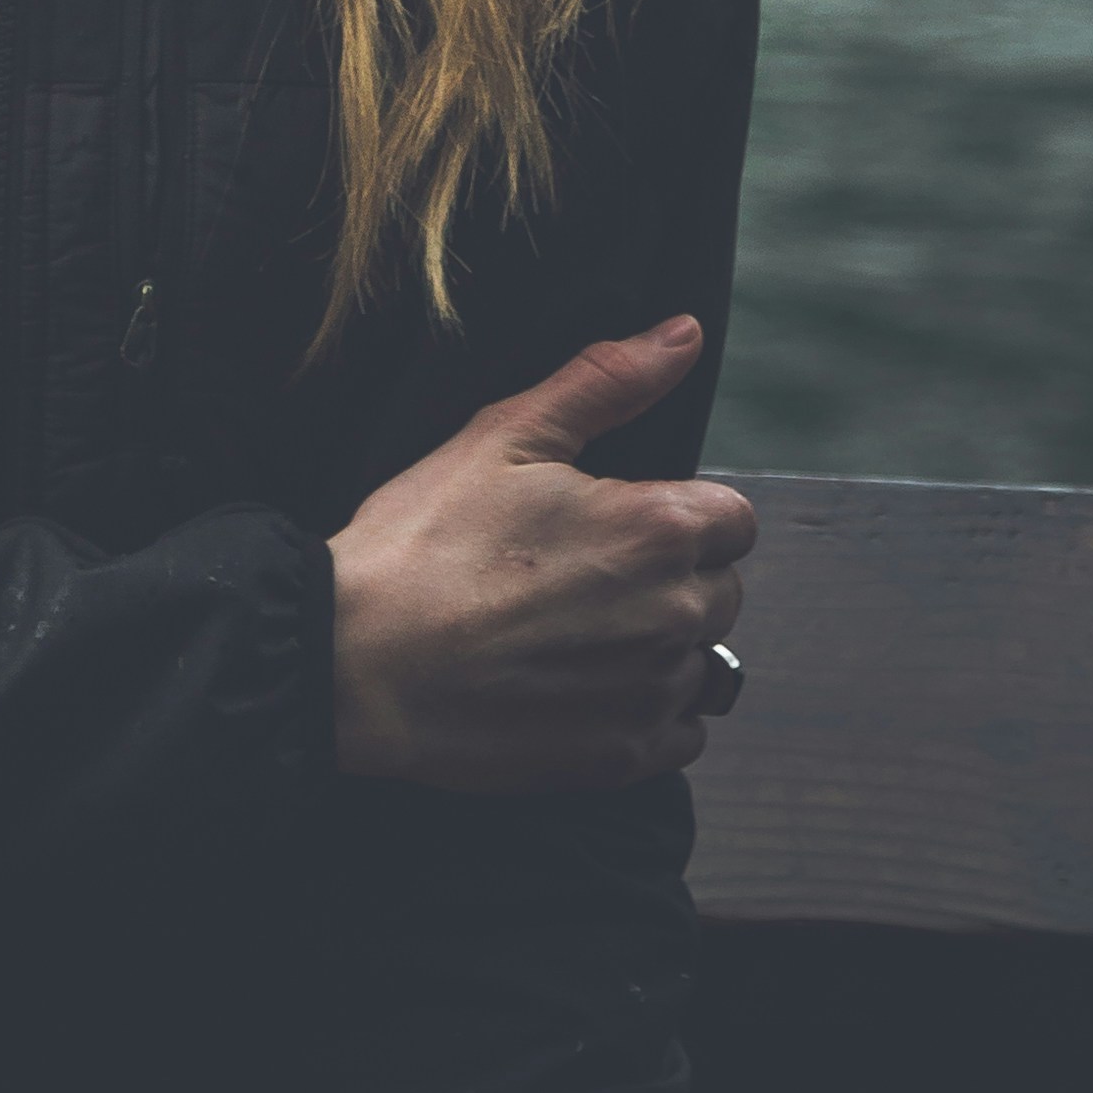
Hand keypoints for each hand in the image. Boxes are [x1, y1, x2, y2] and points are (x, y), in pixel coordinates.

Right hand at [327, 316, 756, 793]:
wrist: (358, 660)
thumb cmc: (425, 539)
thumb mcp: (505, 434)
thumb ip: (608, 380)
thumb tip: (684, 334)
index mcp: (655, 528)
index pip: (735, 519)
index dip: (681, 511)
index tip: (622, 518)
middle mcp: (672, 615)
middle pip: (724, 590)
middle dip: (676, 575)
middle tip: (589, 572)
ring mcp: (649, 695)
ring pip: (706, 663)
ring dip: (667, 646)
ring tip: (585, 632)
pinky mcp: (621, 758)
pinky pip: (681, 734)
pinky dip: (649, 712)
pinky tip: (584, 686)